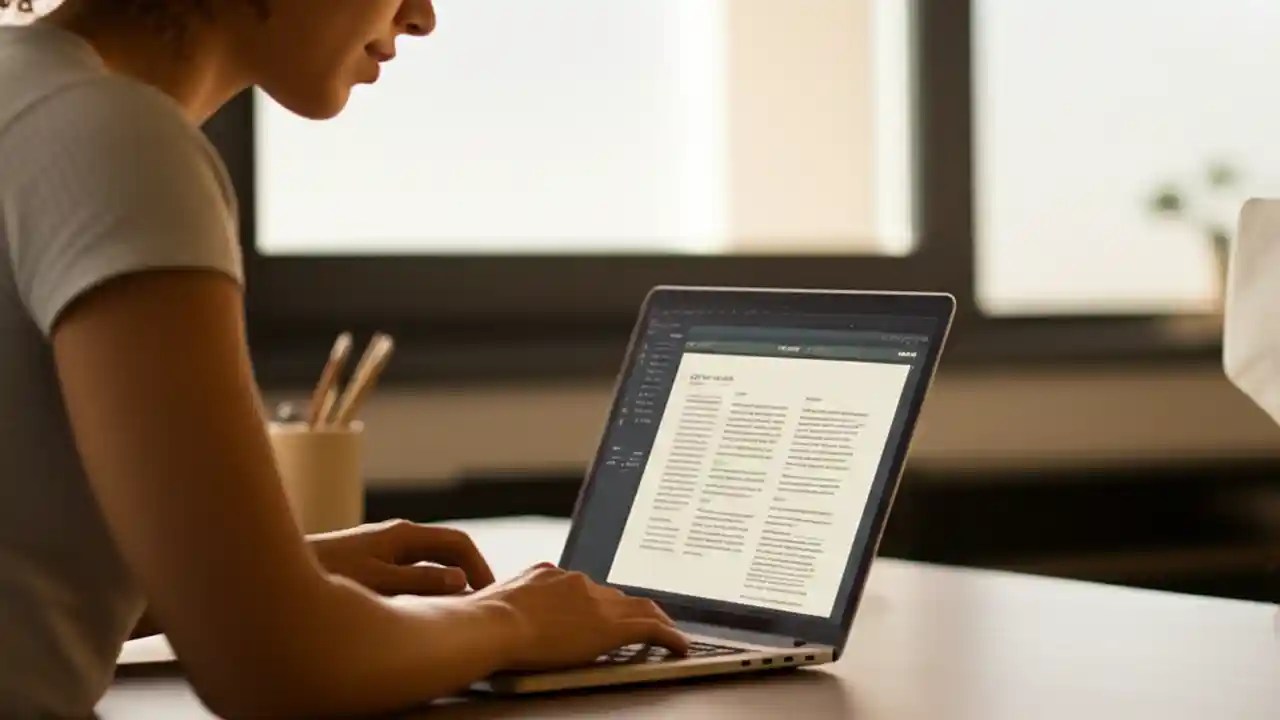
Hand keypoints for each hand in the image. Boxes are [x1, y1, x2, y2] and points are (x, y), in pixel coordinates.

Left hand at [309, 520, 495, 595]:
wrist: (273, 572)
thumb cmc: (325, 573)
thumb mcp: (377, 582)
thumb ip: (419, 583)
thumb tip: (460, 582)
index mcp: (402, 535)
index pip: (458, 544)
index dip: (480, 567)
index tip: (491, 594)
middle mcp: (395, 538)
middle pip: (446, 553)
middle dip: (467, 577)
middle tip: (481, 606)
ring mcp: (382, 551)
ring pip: (427, 566)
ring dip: (445, 587)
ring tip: (456, 613)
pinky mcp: (369, 566)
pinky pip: (410, 576)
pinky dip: (425, 592)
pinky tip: (419, 613)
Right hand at [472, 564, 688, 670]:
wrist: (492, 625)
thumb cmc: (482, 620)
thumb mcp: (494, 602)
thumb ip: (508, 603)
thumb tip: (497, 611)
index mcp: (548, 575)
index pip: (583, 587)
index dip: (598, 601)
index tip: (602, 610)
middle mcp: (576, 582)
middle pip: (613, 595)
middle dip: (628, 609)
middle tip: (645, 622)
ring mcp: (595, 601)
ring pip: (636, 606)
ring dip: (653, 619)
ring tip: (667, 632)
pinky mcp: (610, 625)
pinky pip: (650, 627)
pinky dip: (668, 636)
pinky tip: (679, 646)